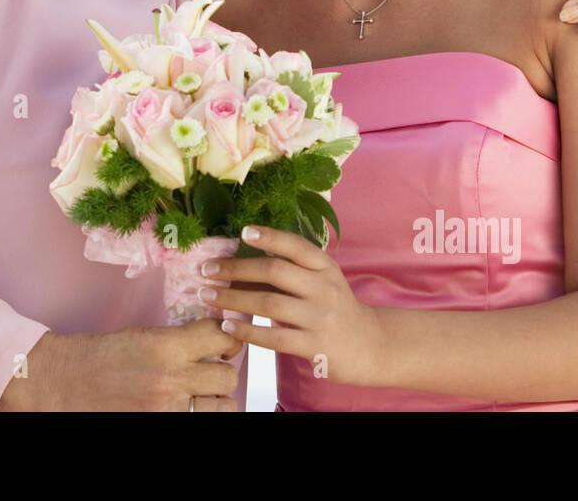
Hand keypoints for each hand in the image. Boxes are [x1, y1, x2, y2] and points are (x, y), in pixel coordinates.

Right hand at [0, 319, 241, 410]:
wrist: (62, 382)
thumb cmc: (98, 355)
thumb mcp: (142, 336)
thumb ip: (179, 341)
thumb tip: (212, 342)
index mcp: (166, 346)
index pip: (221, 337)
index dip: (226, 338)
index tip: (222, 340)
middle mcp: (172, 378)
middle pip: (228, 376)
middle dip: (222, 371)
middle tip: (209, 369)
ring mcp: (168, 409)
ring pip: (224, 406)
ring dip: (216, 398)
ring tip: (200, 393)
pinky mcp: (162, 425)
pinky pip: (200, 422)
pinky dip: (198, 414)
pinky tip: (185, 407)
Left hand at [201, 225, 380, 386]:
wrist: (371, 345)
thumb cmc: (336, 308)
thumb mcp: (323, 281)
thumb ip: (290, 271)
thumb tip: (239, 263)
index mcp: (325, 266)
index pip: (296, 245)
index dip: (269, 236)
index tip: (242, 231)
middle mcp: (324, 288)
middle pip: (274, 271)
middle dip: (235, 268)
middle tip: (206, 269)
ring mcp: (321, 318)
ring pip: (269, 303)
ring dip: (233, 298)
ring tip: (207, 295)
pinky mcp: (316, 346)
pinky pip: (274, 338)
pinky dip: (247, 331)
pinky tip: (227, 326)